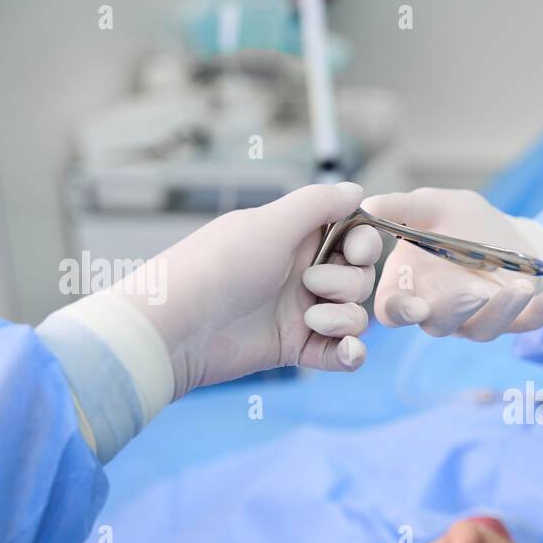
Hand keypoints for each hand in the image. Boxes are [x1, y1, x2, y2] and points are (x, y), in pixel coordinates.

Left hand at [120, 182, 381, 396]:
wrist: (178, 327)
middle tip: (310, 285)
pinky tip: (348, 353)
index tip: (354, 250)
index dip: (363, 244)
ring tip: (312, 322)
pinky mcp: (296, 348)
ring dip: (344, 318)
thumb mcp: (269, 224)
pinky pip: (340, 353)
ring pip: (354, 315)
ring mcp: (300, 312)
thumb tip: (357, 189)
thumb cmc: (218, 267)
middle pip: (360, 277)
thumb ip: (318, 203)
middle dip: (348, 283)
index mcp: (296, 237)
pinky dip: (350, 353)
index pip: (353, 237)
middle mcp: (302, 273)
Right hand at [360, 188, 542, 338]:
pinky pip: (530, 322)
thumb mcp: (433, 206)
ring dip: (502, 310)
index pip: (394, 310)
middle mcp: (439, 310)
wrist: (504, 233)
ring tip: (521, 287)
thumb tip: (367, 203)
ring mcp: (477, 319)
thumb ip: (402, 207)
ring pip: (483, 328)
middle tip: (474, 291)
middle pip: (439, 324)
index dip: (400, 311)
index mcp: (410, 287)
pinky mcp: (516, 320)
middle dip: (456, 310)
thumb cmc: (459, 222)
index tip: (412, 306)